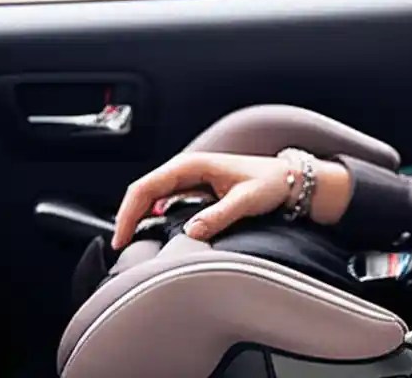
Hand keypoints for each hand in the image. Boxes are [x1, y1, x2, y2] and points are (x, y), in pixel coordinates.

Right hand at [110, 152, 350, 248]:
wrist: (289, 180)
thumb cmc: (271, 183)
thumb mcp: (246, 200)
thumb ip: (219, 215)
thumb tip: (191, 231)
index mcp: (192, 165)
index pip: (146, 187)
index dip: (128, 213)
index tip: (122, 238)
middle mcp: (187, 169)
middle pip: (144, 192)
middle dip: (128, 217)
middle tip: (121, 246)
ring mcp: (190, 179)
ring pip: (152, 197)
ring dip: (138, 217)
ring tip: (130, 242)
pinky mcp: (196, 190)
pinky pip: (165, 202)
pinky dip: (153, 216)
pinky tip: (151, 231)